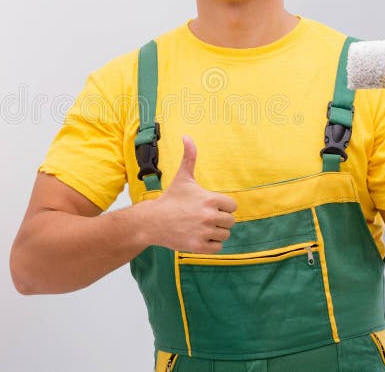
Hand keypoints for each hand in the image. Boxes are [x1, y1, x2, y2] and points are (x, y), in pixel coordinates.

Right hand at [147, 135, 236, 253]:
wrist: (152, 221)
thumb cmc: (170, 199)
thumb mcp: (182, 177)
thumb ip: (189, 157)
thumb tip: (186, 136)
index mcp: (210, 199)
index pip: (232, 206)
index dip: (222, 206)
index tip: (210, 205)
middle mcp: (209, 216)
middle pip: (230, 221)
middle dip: (219, 220)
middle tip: (203, 217)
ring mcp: (204, 232)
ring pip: (225, 235)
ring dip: (216, 232)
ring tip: (201, 227)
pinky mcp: (198, 246)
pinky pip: (218, 248)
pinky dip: (211, 244)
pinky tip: (199, 236)